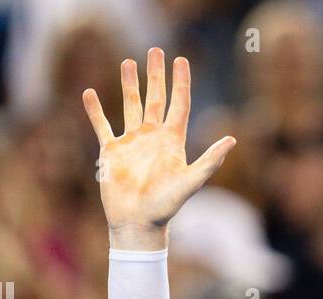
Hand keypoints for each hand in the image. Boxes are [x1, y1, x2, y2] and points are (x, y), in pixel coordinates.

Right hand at [83, 49, 235, 249]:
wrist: (137, 223)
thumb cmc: (165, 206)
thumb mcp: (190, 182)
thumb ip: (210, 161)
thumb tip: (233, 140)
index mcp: (172, 142)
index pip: (179, 104)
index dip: (181, 82)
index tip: (181, 60)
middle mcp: (153, 138)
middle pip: (156, 98)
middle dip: (156, 75)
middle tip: (156, 50)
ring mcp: (132, 143)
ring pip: (131, 106)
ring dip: (128, 84)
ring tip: (127, 62)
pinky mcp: (111, 152)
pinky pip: (102, 125)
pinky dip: (95, 110)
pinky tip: (90, 93)